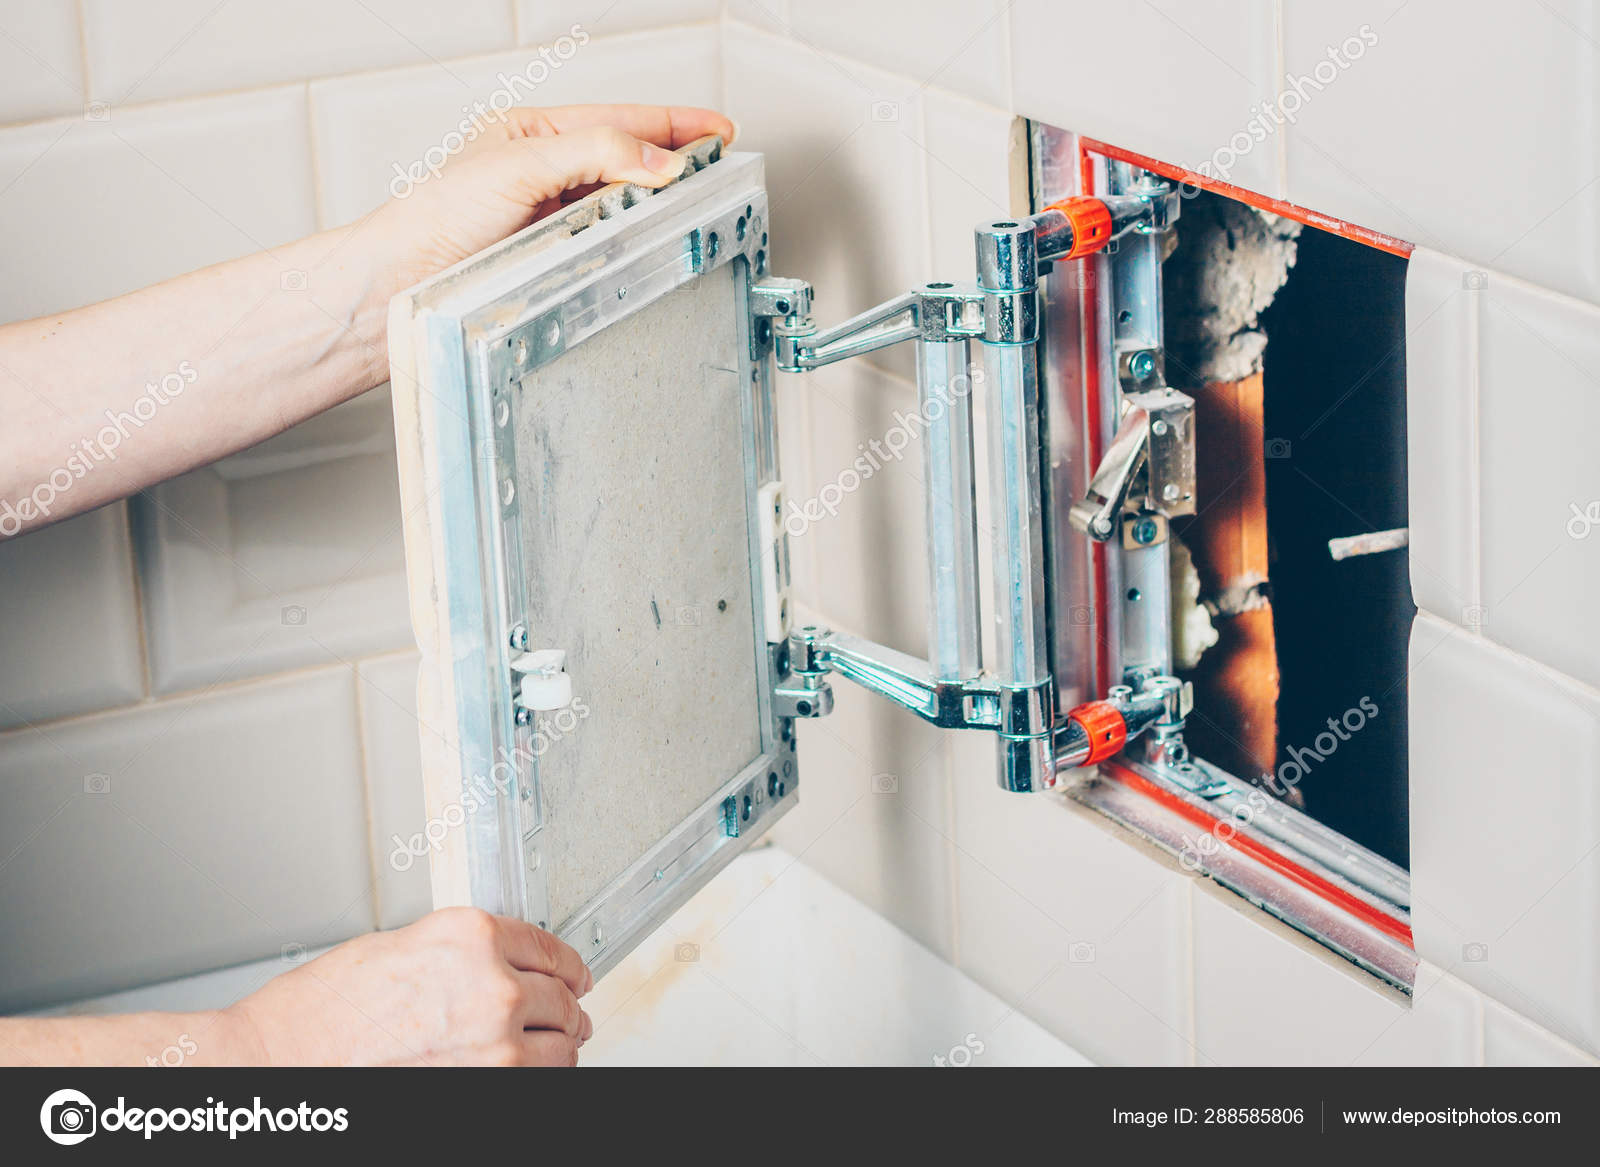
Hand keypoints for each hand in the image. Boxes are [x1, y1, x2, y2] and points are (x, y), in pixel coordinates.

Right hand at [228, 908, 595, 1065]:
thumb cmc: (317, 1014)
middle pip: (562, 996)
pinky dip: (538, 1077)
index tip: (574, 972)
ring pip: (560, 1047)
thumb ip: (457, 953)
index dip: (567, 962)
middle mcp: (492, 986)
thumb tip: (492, 964)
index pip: (548, 946)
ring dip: (560, 1045)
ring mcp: (495, 1046)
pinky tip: (528, 1072)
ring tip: (556, 1045)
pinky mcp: (489, 1090)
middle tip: (573, 1011)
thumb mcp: (397, 948)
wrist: (276, 1065)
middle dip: (568, 1005)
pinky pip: (537, 1083)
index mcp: (471, 937)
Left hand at [368, 103, 736, 295]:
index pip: (619, 119)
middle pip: (627, 159)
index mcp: (532, 131)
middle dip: (673, 163)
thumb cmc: (435, 217)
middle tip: (719, 170)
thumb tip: (659, 161)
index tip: (718, 131)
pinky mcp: (556, 257)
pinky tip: (650, 241)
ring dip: (655, 204)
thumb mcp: (520, 165)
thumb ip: (594, 154)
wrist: (402, 280)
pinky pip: (609, 242)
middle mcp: (545, 171)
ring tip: (691, 203)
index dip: (673, 124)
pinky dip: (634, 239)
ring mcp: (552, 216)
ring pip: (622, 203)